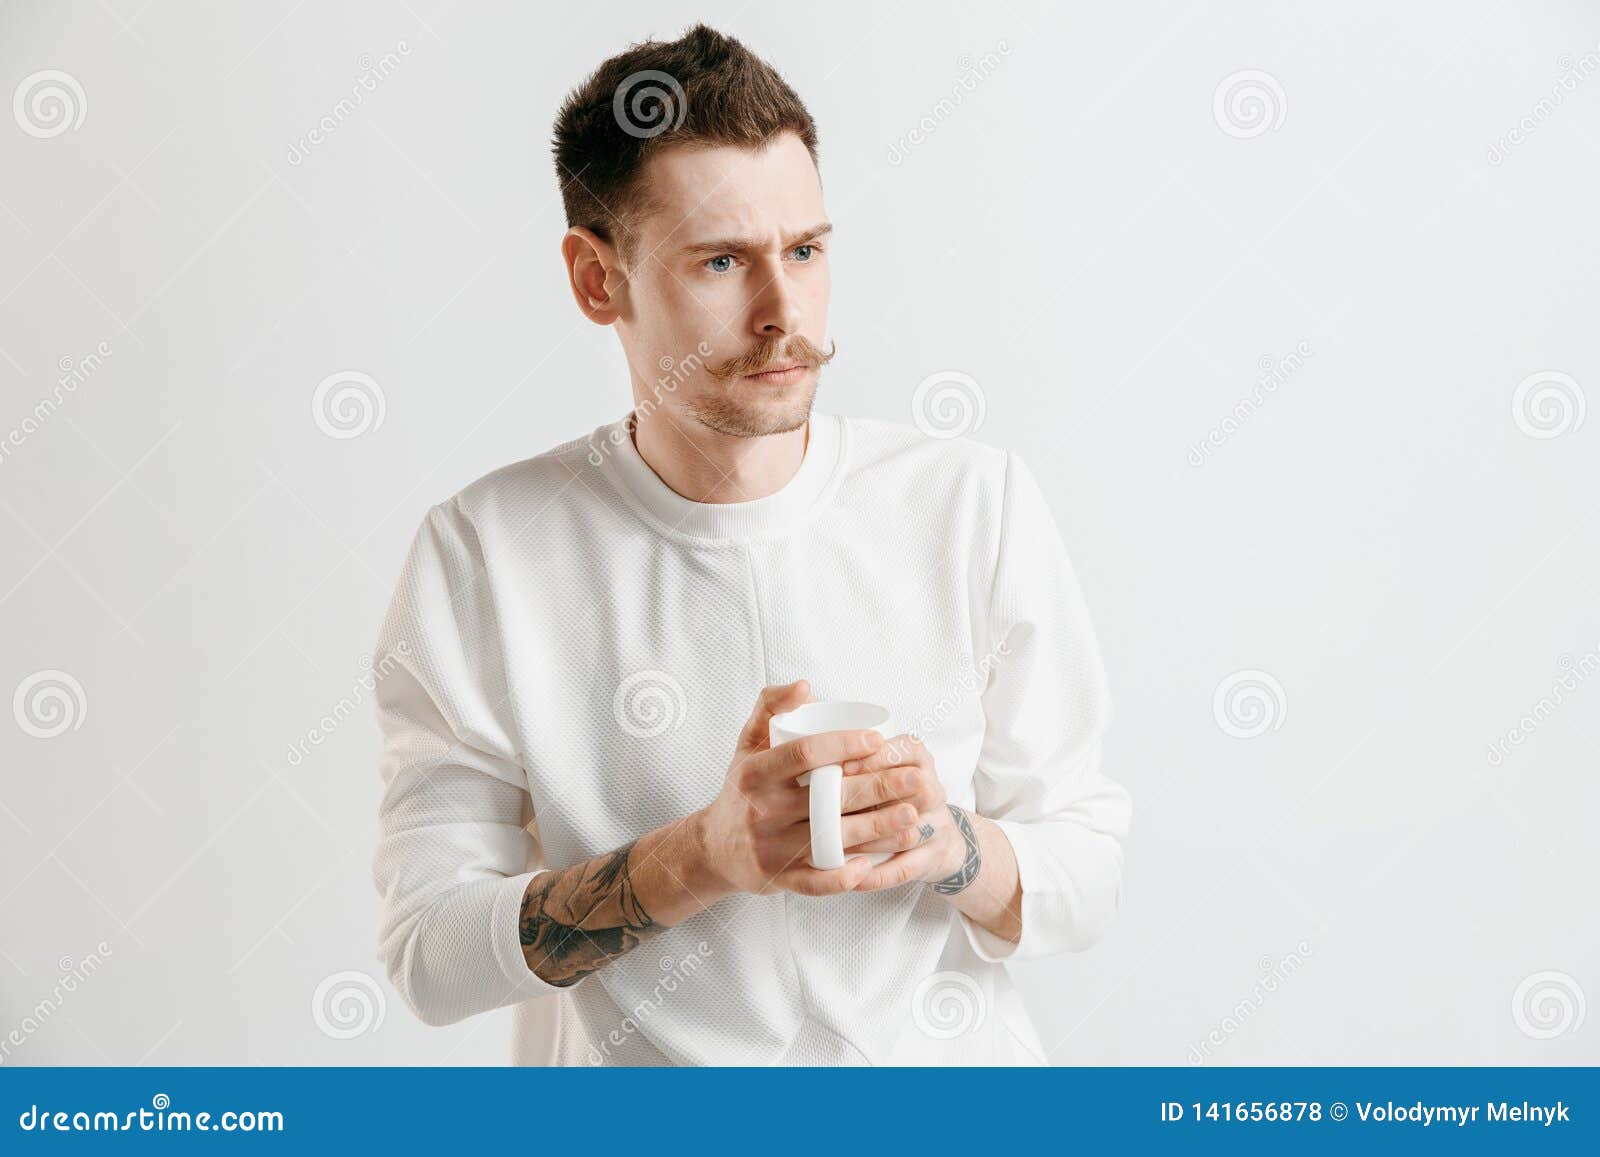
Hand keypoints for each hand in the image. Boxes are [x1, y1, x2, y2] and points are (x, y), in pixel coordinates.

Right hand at [692, 681, 926, 896]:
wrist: (714, 847)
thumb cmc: (743, 789)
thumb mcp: (748, 744)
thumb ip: (771, 707)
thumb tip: (805, 686)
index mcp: (755, 774)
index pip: (804, 755)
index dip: (844, 745)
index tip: (878, 740)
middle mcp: (762, 810)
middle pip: (828, 798)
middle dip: (878, 788)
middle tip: (915, 779)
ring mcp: (770, 848)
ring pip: (830, 840)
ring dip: (876, 831)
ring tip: (913, 818)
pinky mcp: (778, 880)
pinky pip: (814, 882)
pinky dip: (842, 877)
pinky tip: (872, 864)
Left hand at [840, 733, 979, 892]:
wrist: (941, 840)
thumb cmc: (902, 799)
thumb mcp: (889, 771)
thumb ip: (863, 763)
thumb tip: (822, 761)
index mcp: (920, 763)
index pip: (910, 749)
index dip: (878, 757)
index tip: (845, 766)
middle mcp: (933, 793)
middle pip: (918, 789)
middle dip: (877, 795)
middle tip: (837, 802)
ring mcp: (935, 829)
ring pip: (908, 834)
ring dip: (870, 840)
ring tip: (836, 842)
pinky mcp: (930, 861)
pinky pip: (904, 869)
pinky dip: (877, 875)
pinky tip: (853, 877)